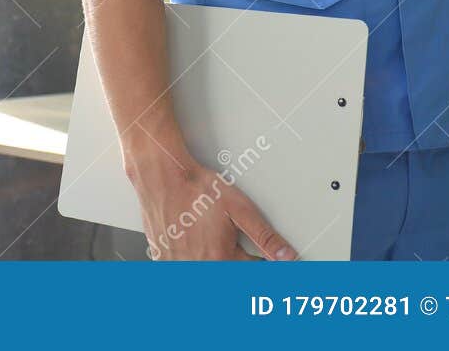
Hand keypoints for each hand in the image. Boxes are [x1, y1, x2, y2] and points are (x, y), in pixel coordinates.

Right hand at [133, 155, 297, 260]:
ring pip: (203, 273)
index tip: (263, 257)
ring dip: (212, 263)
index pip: (251, 272)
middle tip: (231, 244)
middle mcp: (197, 266)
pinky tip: (191, 246)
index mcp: (220, 259)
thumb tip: (287, 256)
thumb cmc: (195, 188)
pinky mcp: (161, 256)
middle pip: (226, 274)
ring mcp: (176, 263)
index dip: (262, 263)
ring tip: (210, 242)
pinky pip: (179, 269)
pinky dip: (190, 262)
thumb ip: (265, 236)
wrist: (161, 175)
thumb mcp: (239, 208)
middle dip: (235, 263)